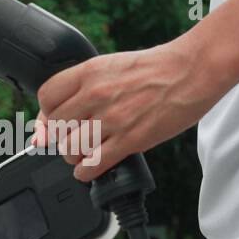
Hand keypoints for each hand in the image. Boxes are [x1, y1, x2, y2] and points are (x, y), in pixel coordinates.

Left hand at [35, 31, 229, 181]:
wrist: (192, 71)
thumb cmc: (156, 68)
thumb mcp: (112, 66)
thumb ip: (84, 87)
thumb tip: (57, 113)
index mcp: (89, 72)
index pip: (46, 98)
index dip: (47, 114)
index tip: (54, 122)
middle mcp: (96, 94)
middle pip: (55, 128)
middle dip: (61, 137)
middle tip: (74, 138)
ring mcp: (112, 118)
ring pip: (70, 149)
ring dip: (74, 156)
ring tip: (85, 152)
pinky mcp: (130, 140)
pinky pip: (93, 165)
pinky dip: (87, 172)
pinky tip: (91, 169)